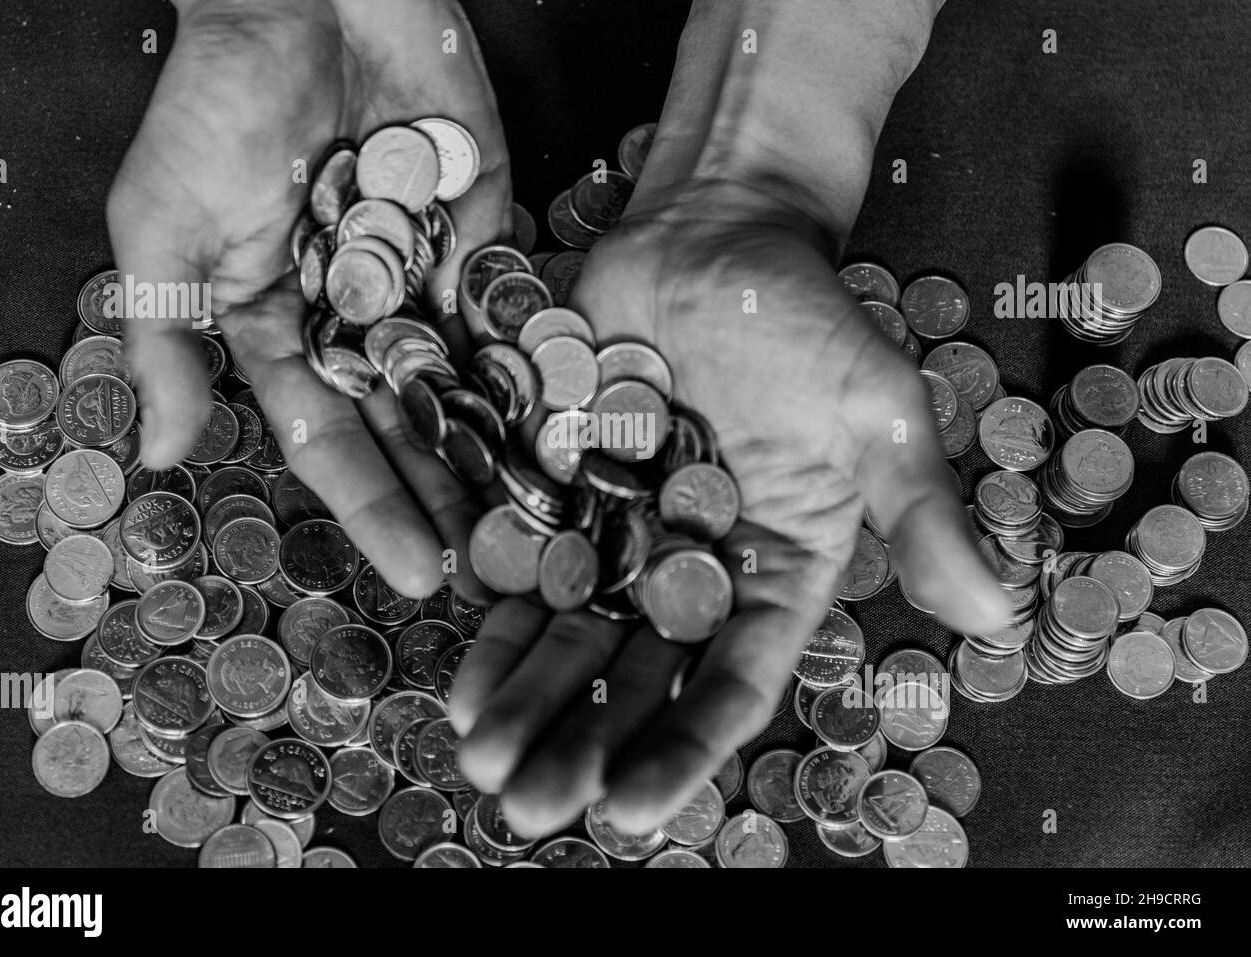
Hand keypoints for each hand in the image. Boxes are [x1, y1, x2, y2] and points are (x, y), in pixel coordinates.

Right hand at [107, 0, 508, 597]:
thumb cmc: (219, 104)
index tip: (417, 574)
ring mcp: (428, 283)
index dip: (374, 508)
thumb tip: (161, 456)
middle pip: (415, 429)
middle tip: (503, 572)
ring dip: (508, 456)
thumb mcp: (164, 227)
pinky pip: (517, 316)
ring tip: (551, 524)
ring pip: (473, 388)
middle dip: (455, 500)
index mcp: (281, 329)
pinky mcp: (486, 238)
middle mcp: (360, 320)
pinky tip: (580, 433)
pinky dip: (545, 371)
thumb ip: (168, 342)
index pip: (333, 439)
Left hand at [451, 176, 1010, 836]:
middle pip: (635, 678)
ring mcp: (621, 531)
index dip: (681, 748)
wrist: (715, 229)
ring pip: (570, 638)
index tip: (630, 809)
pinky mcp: (558, 488)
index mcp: (777, 569)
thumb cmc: (808, 315)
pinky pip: (521, 571)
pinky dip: (492, 626)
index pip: (731, 681)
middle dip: (582, 746)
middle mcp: (695, 568)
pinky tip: (457, 684)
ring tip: (480, 764)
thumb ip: (920, 510)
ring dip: (527, 706)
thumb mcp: (876, 409)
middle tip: (529, 808)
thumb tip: (994, 610)